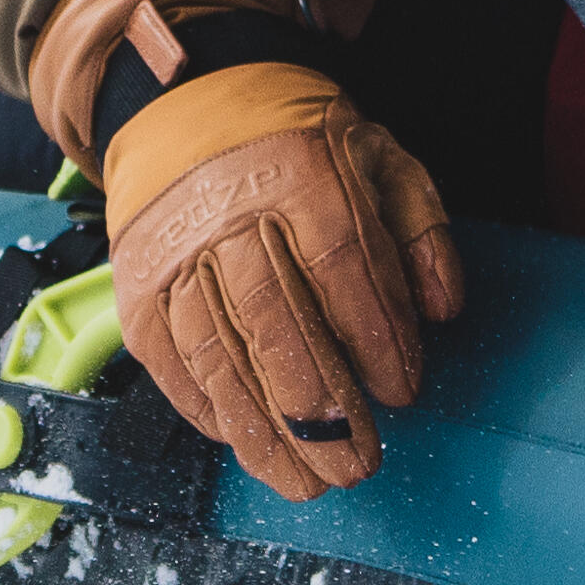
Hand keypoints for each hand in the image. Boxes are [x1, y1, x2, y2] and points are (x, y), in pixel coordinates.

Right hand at [99, 63, 465, 500]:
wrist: (191, 103)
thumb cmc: (300, 145)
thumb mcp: (377, 158)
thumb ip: (419, 231)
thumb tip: (445, 309)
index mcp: (302, 172)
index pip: (343, 264)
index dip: (375, 337)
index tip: (402, 392)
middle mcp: (230, 212)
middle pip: (277, 318)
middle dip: (321, 405)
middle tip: (358, 464)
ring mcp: (176, 251)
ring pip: (218, 351)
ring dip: (264, 428)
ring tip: (306, 480)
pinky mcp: (138, 285)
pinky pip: (171, 359)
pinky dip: (209, 409)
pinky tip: (247, 442)